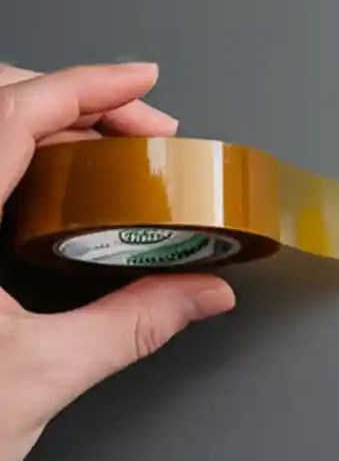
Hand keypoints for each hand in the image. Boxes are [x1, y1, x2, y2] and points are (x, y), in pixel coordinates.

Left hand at [0, 62, 234, 460]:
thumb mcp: (38, 378)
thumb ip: (130, 326)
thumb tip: (198, 295)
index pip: (14, 112)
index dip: (88, 85)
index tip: (143, 82)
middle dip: (77, 104)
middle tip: (144, 133)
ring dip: (47, 133)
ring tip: (109, 161)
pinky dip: (17, 165)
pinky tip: (53, 194)